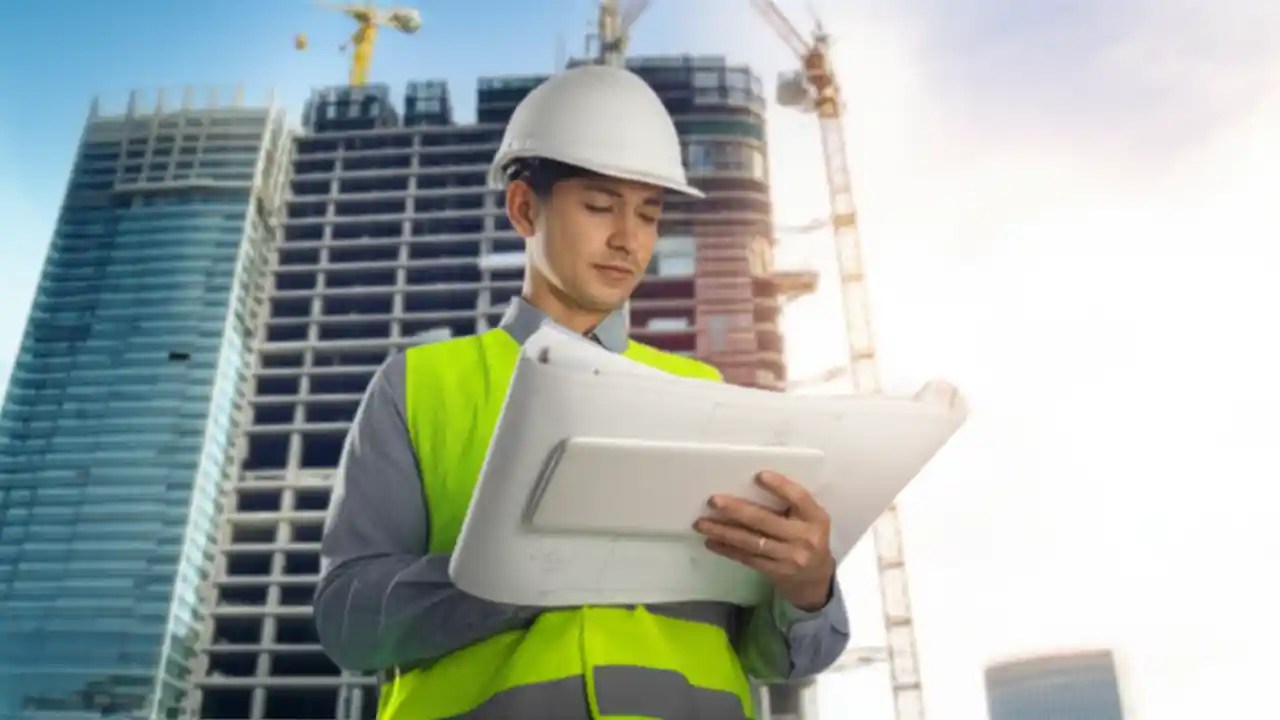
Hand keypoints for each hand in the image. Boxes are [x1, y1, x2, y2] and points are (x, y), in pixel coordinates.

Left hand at [693, 470, 835, 611]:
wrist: (814, 580)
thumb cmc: (806, 537)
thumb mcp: (808, 519)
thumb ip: (789, 505)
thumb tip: (746, 486)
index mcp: (815, 517)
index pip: (799, 498)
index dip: (780, 486)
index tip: (758, 475)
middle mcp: (804, 537)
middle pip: (766, 521)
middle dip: (737, 510)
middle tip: (713, 501)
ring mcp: (789, 558)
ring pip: (751, 542)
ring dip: (724, 531)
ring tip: (701, 523)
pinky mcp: (775, 572)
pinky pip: (747, 558)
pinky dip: (727, 549)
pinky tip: (711, 541)